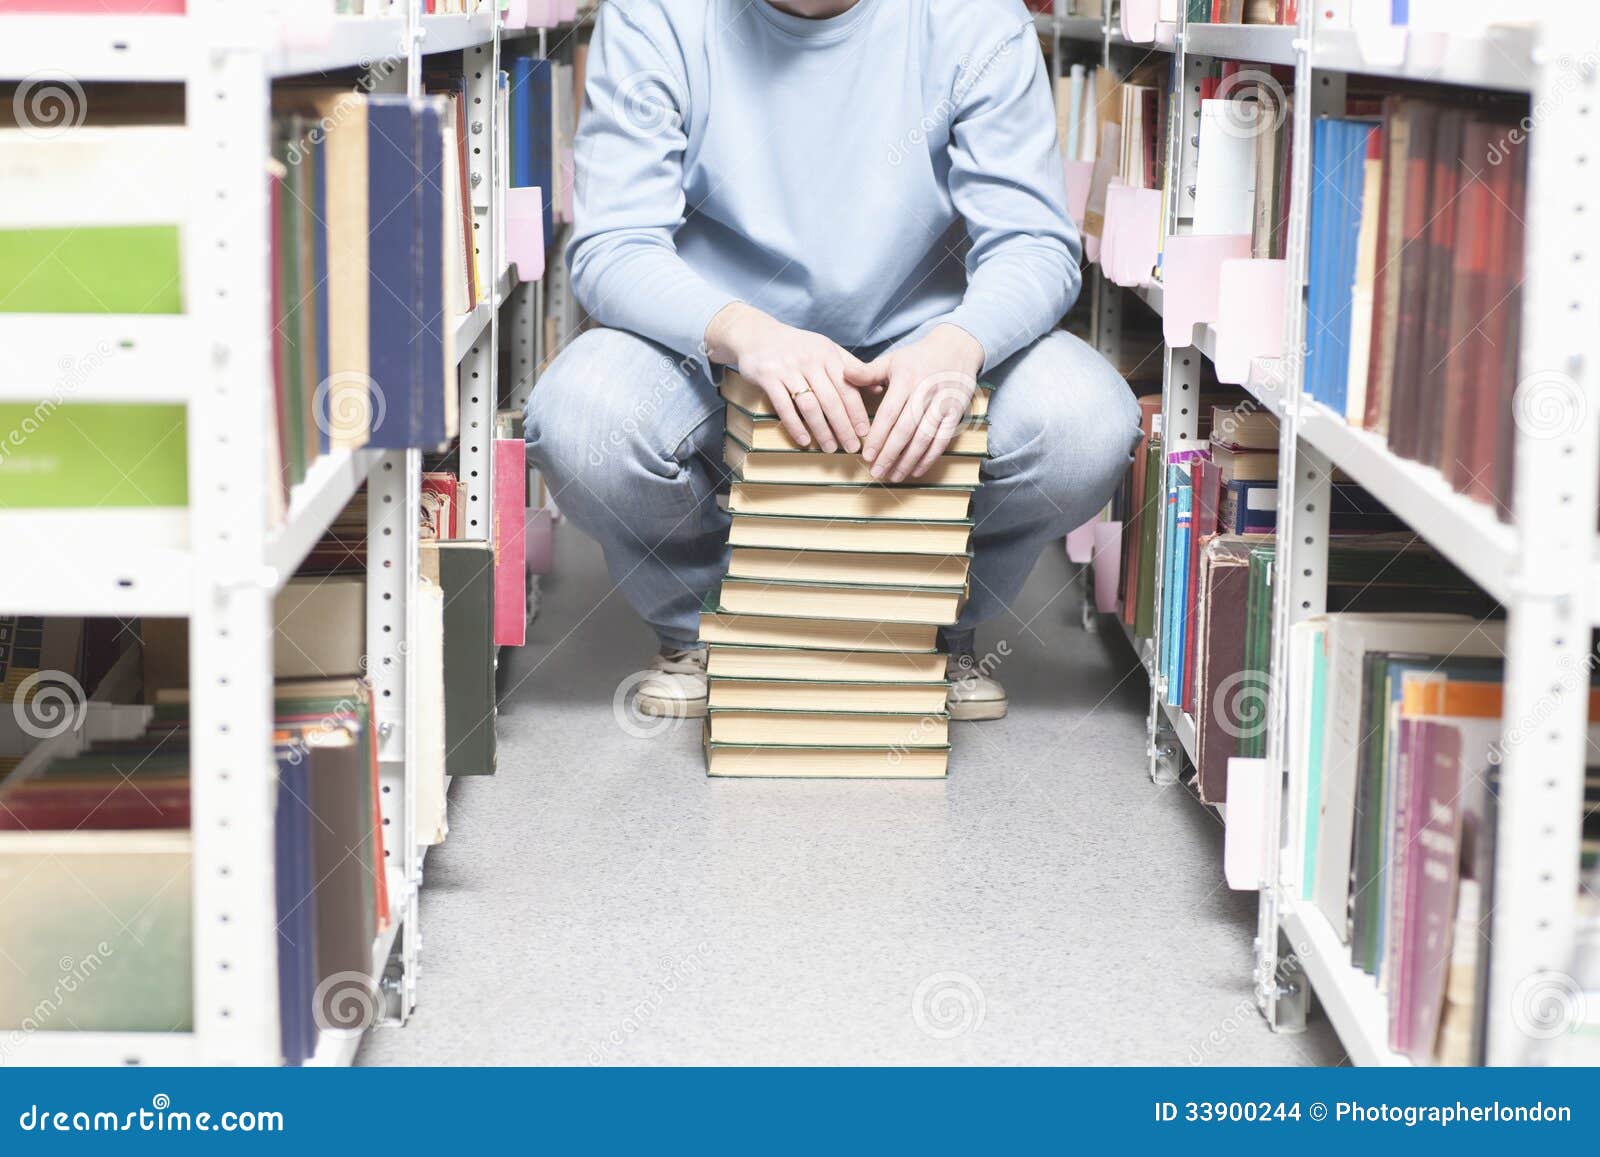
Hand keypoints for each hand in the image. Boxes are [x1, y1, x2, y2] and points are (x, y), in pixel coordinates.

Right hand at [704, 302, 870, 452]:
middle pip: (831, 399)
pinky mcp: (768, 377)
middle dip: (843, 426)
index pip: (847, 386)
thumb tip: (878, 389)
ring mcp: (787, 368)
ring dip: (821, 430)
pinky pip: (783, 406)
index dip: (857, 411)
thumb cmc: (797, 346)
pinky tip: (804, 441)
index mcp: (827, 354)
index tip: (865, 432)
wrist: (757, 334)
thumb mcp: (826, 349)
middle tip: (852, 447)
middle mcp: (809, 360)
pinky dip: (795, 426)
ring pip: (809, 405)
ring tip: (830, 448)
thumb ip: (851, 368)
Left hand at [848, 324, 984, 480]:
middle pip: (905, 430)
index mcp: (906, 380)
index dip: (877, 437)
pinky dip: (930, 457)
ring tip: (893, 476)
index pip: (889, 414)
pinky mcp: (956, 413)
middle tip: (876, 472)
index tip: (866, 456)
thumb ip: (868, 372)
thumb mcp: (892, 360)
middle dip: (890, 454)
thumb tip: (844, 374)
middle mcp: (925, 393)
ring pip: (924, 438)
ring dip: (908, 460)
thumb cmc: (918, 357)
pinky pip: (943, 439)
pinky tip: (916, 470)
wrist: (957, 347)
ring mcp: (942, 404)